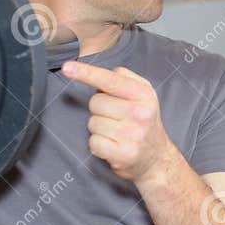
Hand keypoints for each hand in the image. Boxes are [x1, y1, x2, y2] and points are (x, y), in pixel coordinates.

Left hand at [61, 62, 171, 182]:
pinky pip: (93, 142)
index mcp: (144, 94)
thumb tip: (95, 76)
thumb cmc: (143, 121)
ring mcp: (132, 135)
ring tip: (116, 132)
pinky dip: (98, 144)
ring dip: (99, 128)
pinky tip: (112, 145)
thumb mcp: (142, 94)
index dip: (86, 73)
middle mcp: (140, 113)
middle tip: (116, 118)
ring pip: (92, 123)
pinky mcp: (123, 154)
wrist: (156, 157)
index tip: (67, 67)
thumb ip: (122, 79)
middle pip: (95, 102)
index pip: (110, 80)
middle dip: (99, 109)